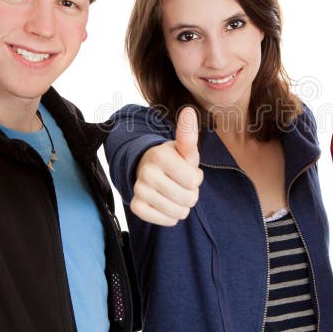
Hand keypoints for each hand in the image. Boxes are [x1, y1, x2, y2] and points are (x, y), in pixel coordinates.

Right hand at [131, 106, 203, 225]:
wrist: (149, 169)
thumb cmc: (173, 160)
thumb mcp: (184, 149)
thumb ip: (188, 135)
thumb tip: (189, 111)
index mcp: (160, 155)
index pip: (194, 181)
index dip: (196, 178)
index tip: (187, 170)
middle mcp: (147, 172)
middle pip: (188, 199)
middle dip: (190, 193)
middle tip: (180, 183)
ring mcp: (139, 190)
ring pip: (178, 212)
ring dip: (181, 205)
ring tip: (174, 192)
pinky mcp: (136, 206)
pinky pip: (164, 220)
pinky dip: (169, 216)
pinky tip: (165, 203)